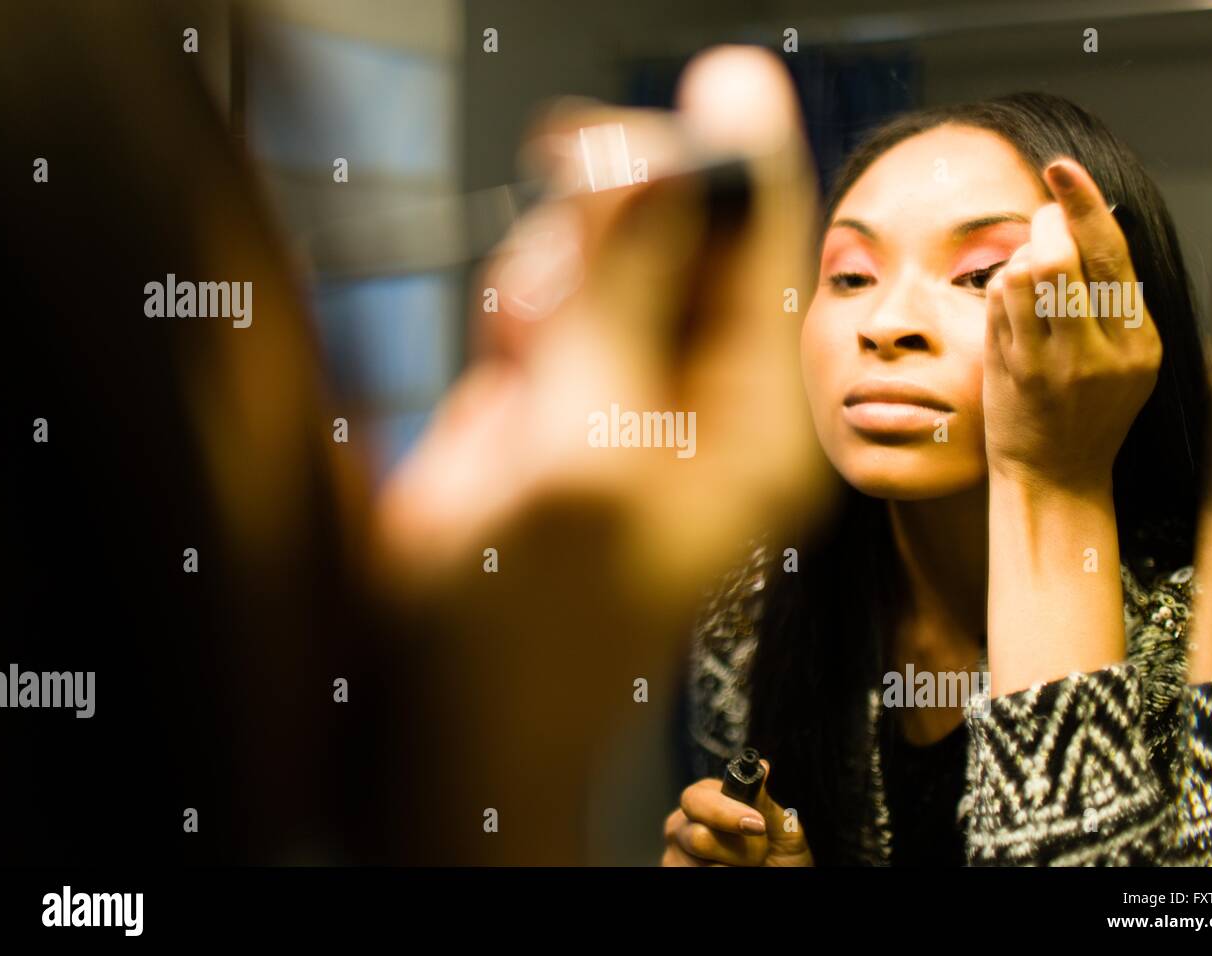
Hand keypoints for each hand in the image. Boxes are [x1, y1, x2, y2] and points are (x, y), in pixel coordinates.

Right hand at [376, 45, 827, 611]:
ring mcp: (626, 390)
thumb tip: (666, 151)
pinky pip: (550, 294)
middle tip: (566, 250)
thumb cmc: (524, 616)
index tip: (714, 86)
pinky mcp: (558, 394)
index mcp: (754, 420)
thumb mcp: (590, 441)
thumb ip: (626, 291)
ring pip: (604, 255)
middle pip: (683, 237)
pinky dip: (521, 302)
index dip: (739, 167)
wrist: (441, 708)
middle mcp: (702, 397)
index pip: (770, 256)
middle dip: (619, 231)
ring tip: (522, 349)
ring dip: (557, 269)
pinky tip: (504, 356)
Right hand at [661, 762, 812, 865]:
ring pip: (700, 866)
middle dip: (738, 850)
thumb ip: (765, 802)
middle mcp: (682, 824)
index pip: (698, 798)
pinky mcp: (674, 872)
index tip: (756, 825)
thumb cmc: (782, 858)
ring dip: (733, 869)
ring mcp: (676, 854)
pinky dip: (724, 877)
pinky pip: (694, 877)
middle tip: (760, 854)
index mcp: (706, 799)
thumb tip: (760, 767)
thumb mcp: (783, 830)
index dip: (725, 813)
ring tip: (745, 866)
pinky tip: (731, 871)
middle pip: (698, 837)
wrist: (783, 883)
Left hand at [982, 159, 1161, 492]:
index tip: (1062, 168)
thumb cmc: (1088, 410)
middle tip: (1044, 221)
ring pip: (1020, 273)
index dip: (1083, 203)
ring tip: (1032, 277)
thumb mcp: (1127, 359)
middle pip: (1059, 256)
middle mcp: (1097, 351)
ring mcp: (1048, 362)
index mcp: (1137, 341)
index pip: (1112, 254)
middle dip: (1045, 225)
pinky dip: (1003, 286)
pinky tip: (1013, 303)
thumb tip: (1081, 224)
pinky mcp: (1010, 369)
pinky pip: (998, 301)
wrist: (1055, 475)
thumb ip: (1113, 298)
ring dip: (1020, 257)